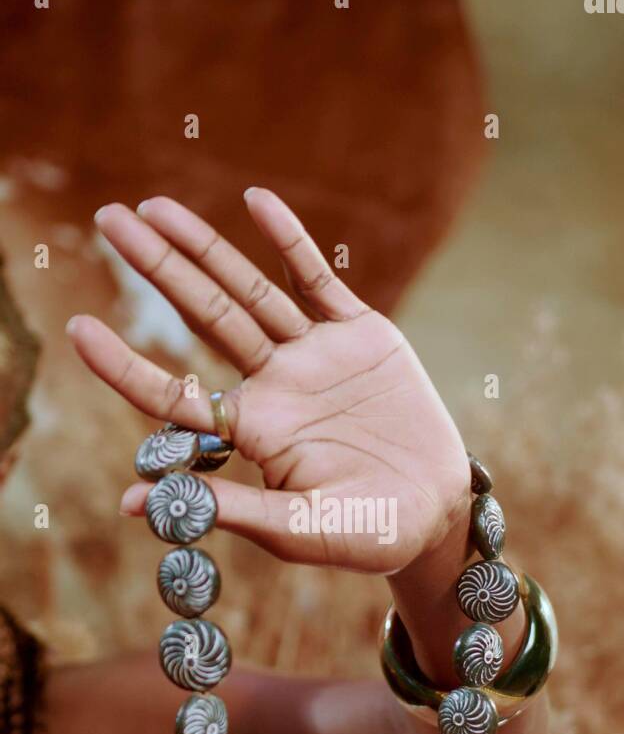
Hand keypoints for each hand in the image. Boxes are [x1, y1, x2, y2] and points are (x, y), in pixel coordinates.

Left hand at [66, 190, 470, 574]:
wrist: (435, 512)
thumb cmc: (364, 533)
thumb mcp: (295, 530)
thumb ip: (226, 508)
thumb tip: (133, 503)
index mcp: (252, 432)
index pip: (174, 393)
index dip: (124, 364)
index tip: (78, 330)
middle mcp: (273, 385)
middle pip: (202, 317)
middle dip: (157, 269)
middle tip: (108, 222)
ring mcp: (314, 355)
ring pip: (248, 290)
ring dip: (203, 247)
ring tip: (153, 206)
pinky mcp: (359, 334)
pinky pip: (317, 279)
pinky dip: (289, 240)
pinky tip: (256, 200)